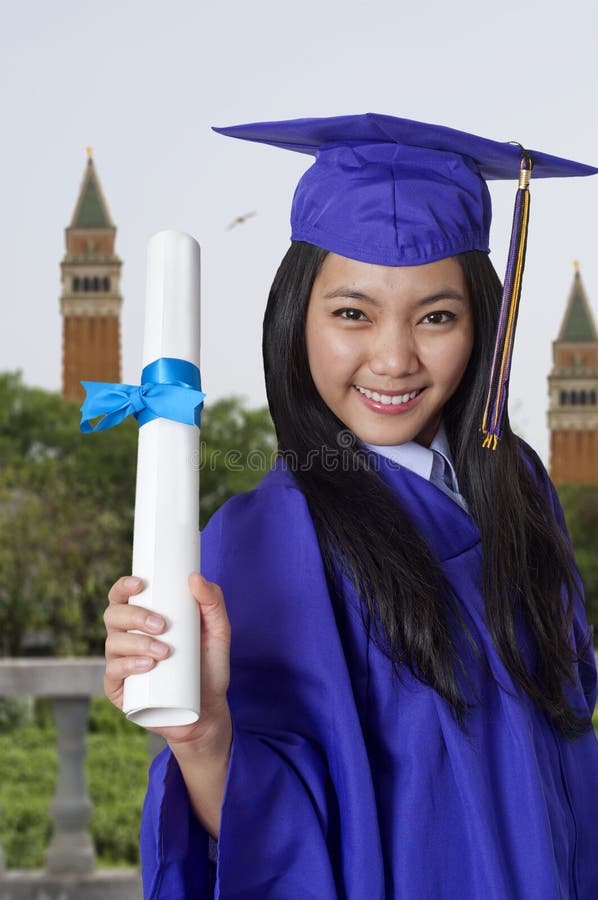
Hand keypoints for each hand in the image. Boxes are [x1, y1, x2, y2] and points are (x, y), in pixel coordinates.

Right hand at [104, 573, 231, 751]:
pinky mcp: (120, 690)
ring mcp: (120, 663)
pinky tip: (146, 665)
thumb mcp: (218, 632)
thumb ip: (213, 602)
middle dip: (135, 615)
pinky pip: (113, 673)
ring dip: (137, 642)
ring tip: (164, 651)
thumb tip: (195, 577)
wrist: (208, 710)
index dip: (123, 586)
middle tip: (162, 625)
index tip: (140, 583)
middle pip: (113, 615)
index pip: (122, 596)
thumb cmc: (209, 667)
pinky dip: (128, 666)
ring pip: (114, 643)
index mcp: (142, 619)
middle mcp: (126, 638)